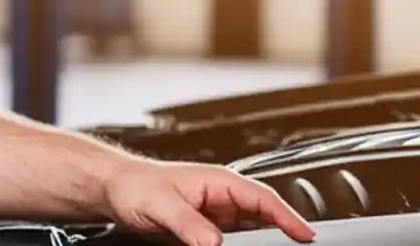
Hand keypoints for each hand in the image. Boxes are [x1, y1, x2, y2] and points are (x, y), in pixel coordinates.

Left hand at [101, 162, 315, 245]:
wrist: (113, 188)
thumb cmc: (134, 184)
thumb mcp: (161, 204)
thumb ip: (188, 222)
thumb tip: (213, 241)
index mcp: (217, 181)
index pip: (262, 197)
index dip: (287, 215)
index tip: (305, 234)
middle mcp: (220, 195)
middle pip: (263, 214)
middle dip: (283, 230)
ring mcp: (215, 212)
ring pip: (250, 229)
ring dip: (264, 240)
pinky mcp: (206, 227)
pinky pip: (233, 239)